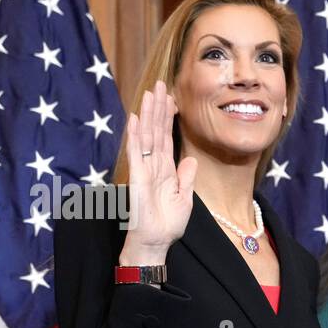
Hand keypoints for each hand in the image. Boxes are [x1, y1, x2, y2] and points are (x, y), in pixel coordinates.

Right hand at [120, 80, 197, 265]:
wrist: (155, 242)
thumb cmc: (168, 224)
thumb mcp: (184, 199)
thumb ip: (186, 178)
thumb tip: (190, 159)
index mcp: (166, 170)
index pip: (167, 138)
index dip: (169, 118)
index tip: (172, 99)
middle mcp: (154, 166)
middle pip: (156, 131)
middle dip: (159, 108)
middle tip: (161, 85)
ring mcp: (144, 169)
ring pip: (147, 136)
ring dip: (148, 114)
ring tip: (150, 93)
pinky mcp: (137, 177)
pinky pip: (136, 152)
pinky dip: (136, 135)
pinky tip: (136, 118)